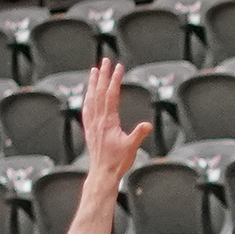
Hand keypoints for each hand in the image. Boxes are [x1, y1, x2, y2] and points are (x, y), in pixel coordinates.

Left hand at [81, 60, 150, 186]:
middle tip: (105, 61)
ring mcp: (92, 123)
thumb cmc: (117, 161)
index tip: (118, 67)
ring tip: (94, 70)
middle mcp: (97, 120)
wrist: (102, 172)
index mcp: (108, 121)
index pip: (111, 95)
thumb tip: (147, 124)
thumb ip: (138, 134)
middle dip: (102, 75)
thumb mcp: (132, 148)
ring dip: (93, 83)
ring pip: (91, 98)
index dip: (114, 80)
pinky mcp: (89, 128)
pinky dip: (87, 97)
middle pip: (99, 92)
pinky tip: (88, 94)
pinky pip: (86, 108)